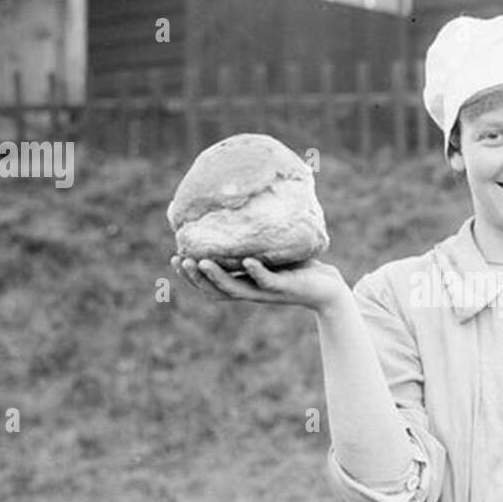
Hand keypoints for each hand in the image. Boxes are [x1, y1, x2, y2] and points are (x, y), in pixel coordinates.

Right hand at [170, 255, 348, 313]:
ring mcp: (267, 290)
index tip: (174, 259)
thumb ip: (254, 240)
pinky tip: (247, 261)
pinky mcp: (285, 287)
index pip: (211, 285)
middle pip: (215, 290)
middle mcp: (251, 290)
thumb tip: (239, 210)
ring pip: (236, 288)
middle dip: (195, 278)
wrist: (327, 288)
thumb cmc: (298, 268)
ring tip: (201, 262)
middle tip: (179, 261)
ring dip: (217, 276)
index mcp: (245, 284)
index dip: (191, 276)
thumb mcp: (271, 253)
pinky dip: (256, 272)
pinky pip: (267, 280)